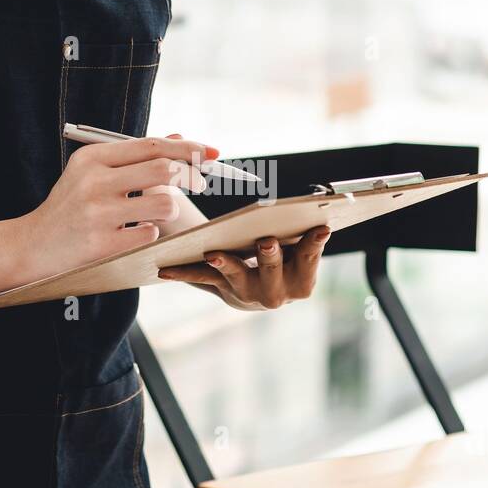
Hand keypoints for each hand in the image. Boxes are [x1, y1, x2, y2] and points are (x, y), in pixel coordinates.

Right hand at [22, 136, 211, 279]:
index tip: (210, 152)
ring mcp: (97, 214)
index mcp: (92, 158)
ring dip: (169, 209)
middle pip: (163, 170)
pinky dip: (150, 233)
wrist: (33, 245)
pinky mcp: (102, 245)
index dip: (187, 148)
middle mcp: (93, 182)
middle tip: (200, 184)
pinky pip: (150, 234)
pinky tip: (133, 234)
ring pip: (164, 204)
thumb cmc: (71, 205)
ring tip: (155, 214)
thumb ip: (135, 157)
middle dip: (190, 176)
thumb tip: (180, 139)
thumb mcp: (93, 173)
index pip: (151, 146)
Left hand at [156, 227, 330, 310]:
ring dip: (227, 265)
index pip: (310, 259)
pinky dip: (184, 272)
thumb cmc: (287, 256)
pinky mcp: (222, 288)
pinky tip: (165, 268)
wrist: (262, 289)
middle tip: (266, 241)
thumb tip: (321, 194)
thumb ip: (310, 229)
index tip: (321, 227)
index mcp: (302, 279)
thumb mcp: (302, 245)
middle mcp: (277, 293)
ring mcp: (248, 293)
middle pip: (273, 275)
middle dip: (271, 258)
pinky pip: (203, 279)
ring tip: (213, 254)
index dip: (315, 245)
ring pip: (237, 278)